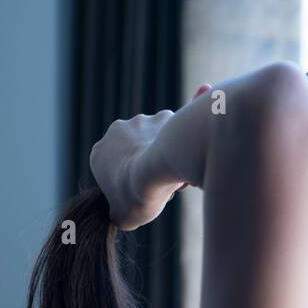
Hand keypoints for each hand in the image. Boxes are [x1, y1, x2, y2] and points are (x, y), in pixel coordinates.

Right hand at [91, 83, 210, 229]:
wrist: (150, 180)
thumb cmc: (134, 200)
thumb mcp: (121, 215)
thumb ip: (122, 210)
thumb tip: (123, 215)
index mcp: (100, 152)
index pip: (123, 167)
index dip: (138, 182)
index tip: (149, 193)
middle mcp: (119, 129)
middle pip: (144, 151)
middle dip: (155, 165)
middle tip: (167, 185)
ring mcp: (143, 121)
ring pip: (164, 139)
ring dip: (173, 153)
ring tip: (183, 174)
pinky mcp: (166, 117)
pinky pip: (184, 111)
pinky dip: (195, 104)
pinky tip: (206, 92)